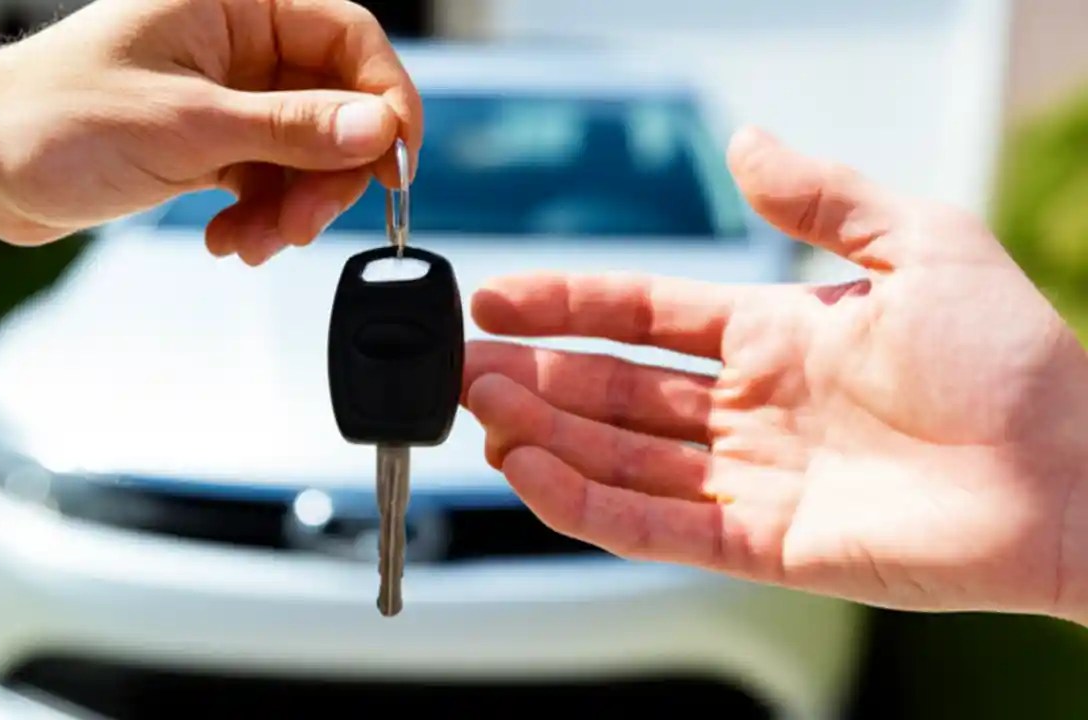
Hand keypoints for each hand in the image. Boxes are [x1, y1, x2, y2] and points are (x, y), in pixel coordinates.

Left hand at [0, 0, 417, 261]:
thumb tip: (379, 128)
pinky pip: (266, 175)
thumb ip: (292, 128)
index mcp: (233, 1)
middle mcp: (235, 39)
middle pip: (334, 101)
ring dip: (290, 206)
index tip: (394, 165)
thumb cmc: (50, 120)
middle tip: (303, 226)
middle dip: (327, 173)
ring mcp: (223, 92)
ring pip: (303, 149)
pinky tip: (227, 240)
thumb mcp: (187, 126)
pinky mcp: (207, 138)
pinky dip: (258, 214)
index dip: (384, 100)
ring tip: (249, 243)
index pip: (347, 35)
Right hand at [462, 127, 1087, 621]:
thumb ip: (820, 198)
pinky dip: (586, 503)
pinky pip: (655, 524)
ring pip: (620, 457)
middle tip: (461, 367)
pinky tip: (531, 474)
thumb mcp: (920, 242)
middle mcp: (751, 407)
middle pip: (614, 391)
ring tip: (480, 415)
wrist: (1075, 475)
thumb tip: (741, 144)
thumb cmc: (1016, 358)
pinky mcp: (762, 546)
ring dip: (545, 436)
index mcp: (777, 333)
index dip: (567, 305)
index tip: (497, 299)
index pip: (644, 315)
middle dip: (536, 377)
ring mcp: (752, 478)